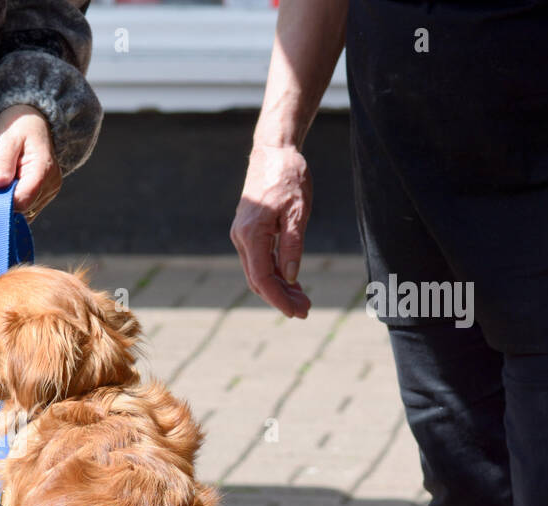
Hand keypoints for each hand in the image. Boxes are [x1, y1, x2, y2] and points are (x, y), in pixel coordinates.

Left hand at [0, 105, 60, 221]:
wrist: (34, 122)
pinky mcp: (45, 196)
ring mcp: (50, 191)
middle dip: (3, 201)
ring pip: (24, 212)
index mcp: (43, 169)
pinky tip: (9, 187)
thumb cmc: (19, 126)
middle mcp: (51, 184)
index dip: (1, 201)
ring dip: (8, 202)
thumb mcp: (7, 138)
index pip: (22, 199)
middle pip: (23, 208)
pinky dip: (14, 203)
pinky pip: (27, 209)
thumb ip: (2, 161)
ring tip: (3, 180)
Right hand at [231, 143, 313, 317]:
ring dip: (279, 288)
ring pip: (258, 272)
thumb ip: (293, 246)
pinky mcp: (248, 232)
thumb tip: (291, 277)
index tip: (297, 312)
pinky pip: (259, 260)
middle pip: (258, 280)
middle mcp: (241, 238)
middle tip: (306, 310)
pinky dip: (275, 273)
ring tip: (303, 299)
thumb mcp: (298, 212)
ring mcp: (242, 236)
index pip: (262, 279)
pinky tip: (292, 282)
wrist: (273, 151)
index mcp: (251, 234)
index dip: (279, 299)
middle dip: (281, 298)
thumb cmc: (288, 177)